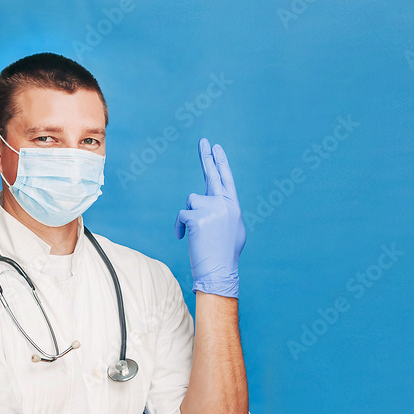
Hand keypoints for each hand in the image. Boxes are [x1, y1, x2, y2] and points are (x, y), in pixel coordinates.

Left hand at [174, 138, 246, 297]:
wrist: (220, 272)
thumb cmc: (225, 256)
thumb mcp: (232, 230)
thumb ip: (224, 212)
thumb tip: (216, 204)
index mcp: (233, 207)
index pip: (226, 180)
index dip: (220, 163)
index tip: (215, 148)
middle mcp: (225, 205)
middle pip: (212, 175)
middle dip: (207, 157)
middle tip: (203, 141)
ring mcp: (212, 210)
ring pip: (192, 200)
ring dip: (190, 215)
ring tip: (198, 234)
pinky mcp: (198, 218)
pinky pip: (182, 216)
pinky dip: (179, 227)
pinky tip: (184, 238)